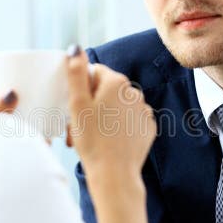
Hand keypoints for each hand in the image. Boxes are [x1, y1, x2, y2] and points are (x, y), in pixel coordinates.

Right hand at [65, 47, 154, 180]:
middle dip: (91, 104)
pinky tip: (108, 141)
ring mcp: (144, 110)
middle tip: (78, 126)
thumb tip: (76, 48)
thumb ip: (76, 73)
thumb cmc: (92, 140)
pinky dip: (118, 127)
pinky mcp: (148, 127)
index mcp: (116, 82)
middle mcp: (134, 92)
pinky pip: (129, 121)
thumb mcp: (77, 104)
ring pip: (117, 106)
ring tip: (91, 137)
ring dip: (103, 116)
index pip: (94, 72)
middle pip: (105, 89)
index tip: (75, 107)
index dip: (80, 88)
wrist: (114, 174)